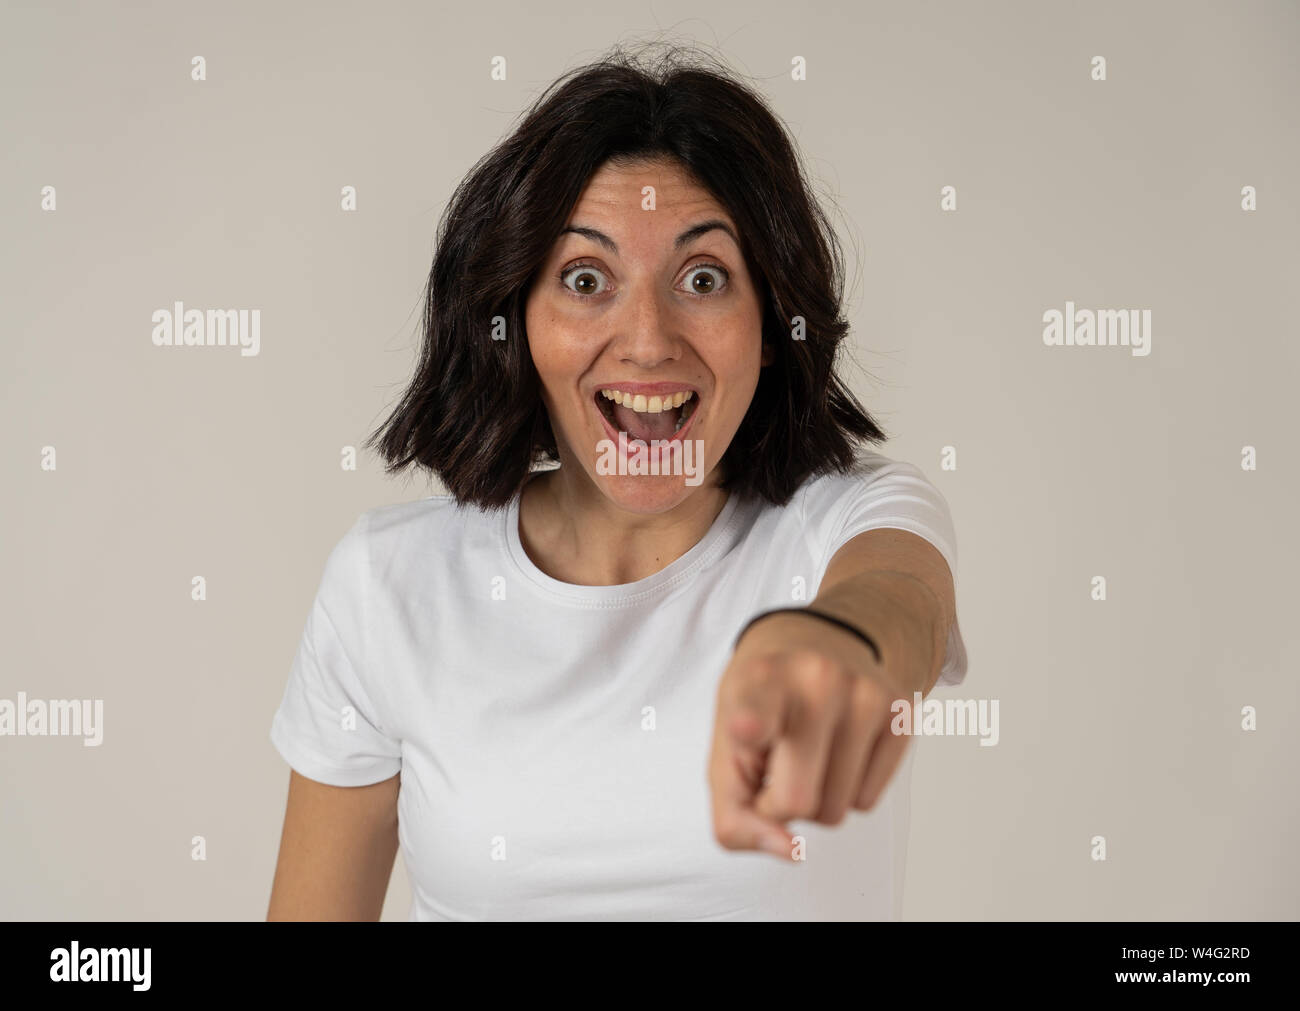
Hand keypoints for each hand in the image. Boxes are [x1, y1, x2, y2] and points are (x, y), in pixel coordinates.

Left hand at [707, 610, 921, 859]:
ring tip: (808, 751)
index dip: (750, 724)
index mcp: (759, 680)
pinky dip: (847, 791)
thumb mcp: (724, 754)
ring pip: (839, 809)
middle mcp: (816, 679)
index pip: (756, 708)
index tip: (746, 728)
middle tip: (776, 763)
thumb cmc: (759, 711)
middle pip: (798, 800)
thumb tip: (792, 852)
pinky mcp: (901, 712)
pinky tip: (837, 750)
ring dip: (817, 799)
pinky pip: (869, 800)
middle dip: (781, 804)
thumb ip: (736, 819)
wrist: (810, 645)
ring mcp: (866, 692)